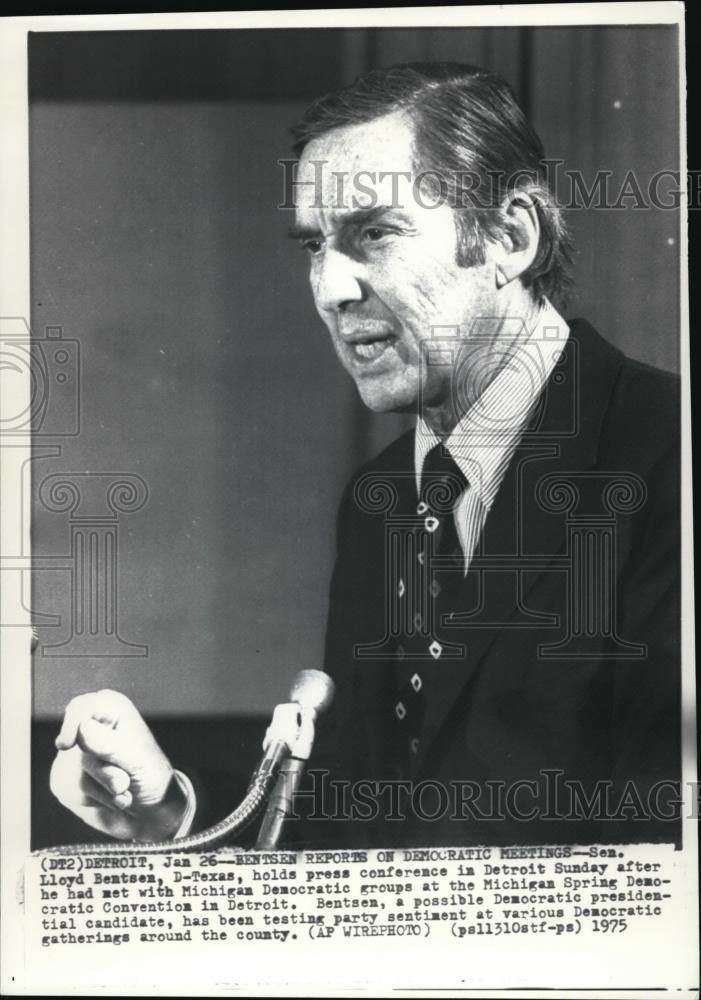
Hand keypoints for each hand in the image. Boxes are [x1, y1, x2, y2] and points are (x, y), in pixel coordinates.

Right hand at [50, 689, 187, 841]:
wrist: (151, 807)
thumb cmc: (151, 774)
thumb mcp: (137, 758)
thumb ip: (110, 745)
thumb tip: (82, 730)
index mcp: (111, 708)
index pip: (82, 707)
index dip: (72, 723)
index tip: (66, 745)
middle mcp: (90, 724)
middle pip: (78, 747)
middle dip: (104, 772)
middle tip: (125, 782)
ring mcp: (74, 751)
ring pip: (73, 772)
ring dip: (103, 789)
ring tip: (124, 789)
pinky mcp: (64, 777)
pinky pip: (68, 789)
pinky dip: (94, 799)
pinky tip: (110, 797)